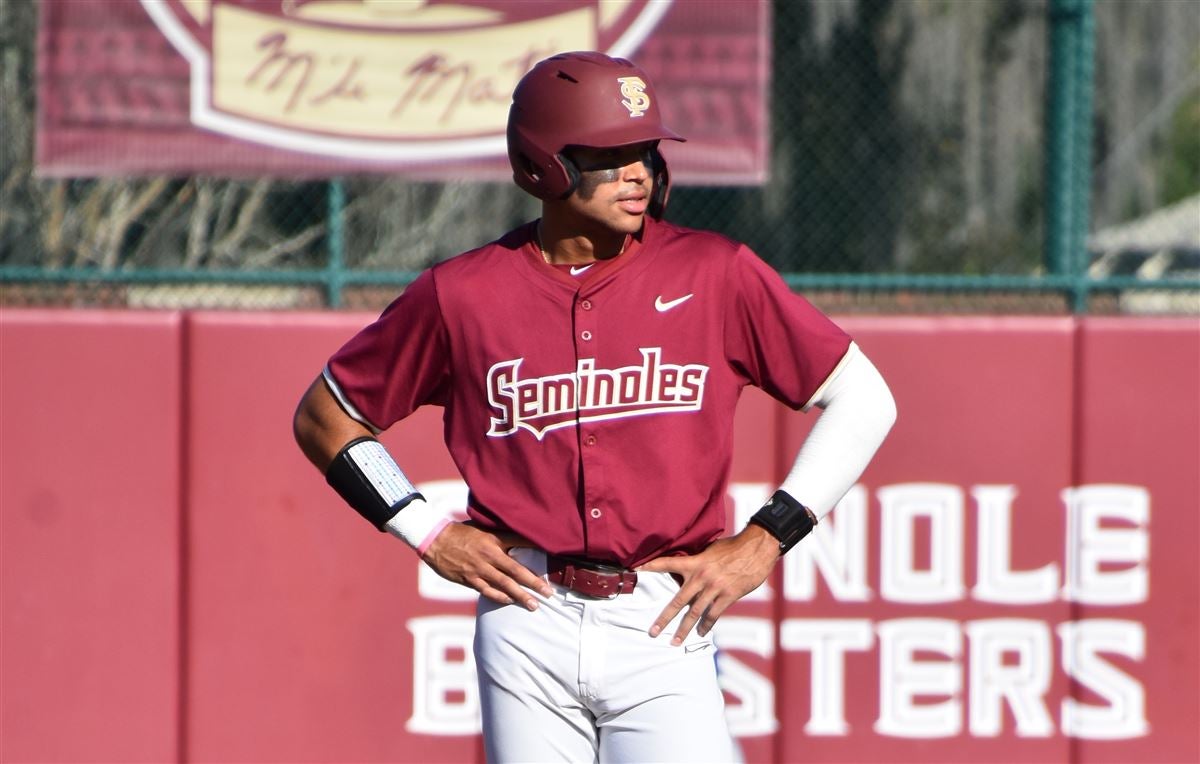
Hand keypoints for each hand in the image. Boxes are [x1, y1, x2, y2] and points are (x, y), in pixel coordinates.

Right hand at [421, 523, 552, 609]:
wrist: (436, 541)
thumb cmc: (463, 533)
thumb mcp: (484, 529)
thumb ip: (503, 536)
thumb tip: (523, 539)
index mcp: (494, 541)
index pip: (520, 547)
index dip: (535, 557)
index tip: (551, 563)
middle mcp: (489, 556)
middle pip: (516, 571)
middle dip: (533, 583)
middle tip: (548, 593)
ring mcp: (478, 569)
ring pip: (504, 585)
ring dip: (520, 596)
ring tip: (534, 605)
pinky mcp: (469, 580)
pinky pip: (487, 591)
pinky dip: (500, 597)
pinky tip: (510, 601)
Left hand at [638, 524, 780, 644]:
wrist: (757, 548)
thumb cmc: (734, 546)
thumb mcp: (711, 549)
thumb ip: (699, 560)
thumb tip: (689, 568)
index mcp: (695, 562)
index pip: (668, 563)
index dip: (652, 566)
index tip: (636, 569)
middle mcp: (702, 577)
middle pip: (678, 600)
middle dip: (664, 618)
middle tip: (652, 631)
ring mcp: (715, 588)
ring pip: (695, 612)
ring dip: (684, 629)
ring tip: (675, 641)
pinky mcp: (729, 595)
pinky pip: (714, 614)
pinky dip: (706, 625)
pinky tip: (701, 633)